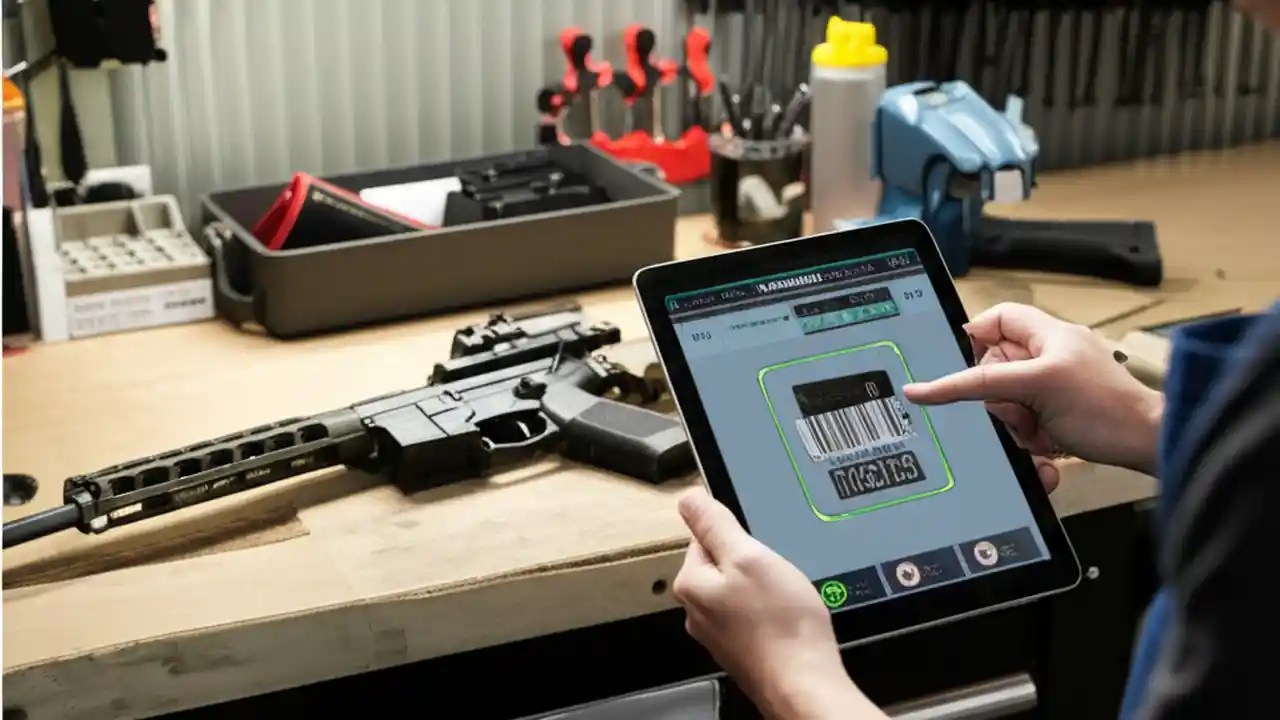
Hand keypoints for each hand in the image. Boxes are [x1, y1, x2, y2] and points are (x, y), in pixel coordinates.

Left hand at [673, 490, 885, 719]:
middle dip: (751, 562)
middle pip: (723, 564)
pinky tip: (786, 617)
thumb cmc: (779, 624)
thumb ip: (714, 524)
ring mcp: (719, 633)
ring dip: (763, 587)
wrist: (803, 682)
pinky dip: (770, 612)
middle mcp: (697, 611)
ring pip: (740, 591)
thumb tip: (687, 497)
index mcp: (691, 584)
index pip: (704, 536)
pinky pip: (753, 615)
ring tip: (784, 596)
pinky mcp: (742, 648)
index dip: (737, 534)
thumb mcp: (748, 556)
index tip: (758, 545)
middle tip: (776, 572)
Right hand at [903, 303, 1164, 485]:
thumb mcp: (1035, 385)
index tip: (965, 368)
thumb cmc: (1108, 410)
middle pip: (992, 369)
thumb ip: (981, 381)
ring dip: (1014, 423)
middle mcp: (1047, 357)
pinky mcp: (1055, 419)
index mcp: (1047, 335)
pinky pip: (1021, 427)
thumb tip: (927, 386)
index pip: (994, 320)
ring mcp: (1050, 390)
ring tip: (1040, 430)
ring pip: (1003, 403)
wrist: (1148, 447)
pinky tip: (1049, 444)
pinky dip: (1029, 439)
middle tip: (1019, 409)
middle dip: (998, 397)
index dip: (973, 340)